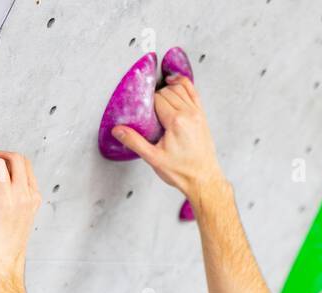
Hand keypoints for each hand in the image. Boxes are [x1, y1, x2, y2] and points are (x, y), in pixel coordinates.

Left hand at [0, 151, 41, 276]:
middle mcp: (22, 195)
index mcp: (33, 199)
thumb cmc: (8, 248)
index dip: (8, 161)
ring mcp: (4, 197)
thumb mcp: (24, 220)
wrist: (1, 266)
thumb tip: (1, 186)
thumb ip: (19, 200)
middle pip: (13, 158)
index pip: (25, 165)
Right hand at [113, 76, 225, 205]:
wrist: (204, 180)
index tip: (144, 114)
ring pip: (179, 88)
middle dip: (156, 98)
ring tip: (158, 99)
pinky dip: (183, 84)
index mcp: (176, 122)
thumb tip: (118, 130)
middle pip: (167, 91)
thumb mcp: (154, 159)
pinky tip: (174, 83)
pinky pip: (193, 92)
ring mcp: (197, 113)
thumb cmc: (182, 172)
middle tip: (150, 111)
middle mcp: (189, 114)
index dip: (148, 104)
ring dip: (167, 89)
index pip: (157, 99)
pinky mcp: (202, 116)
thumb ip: (135, 142)